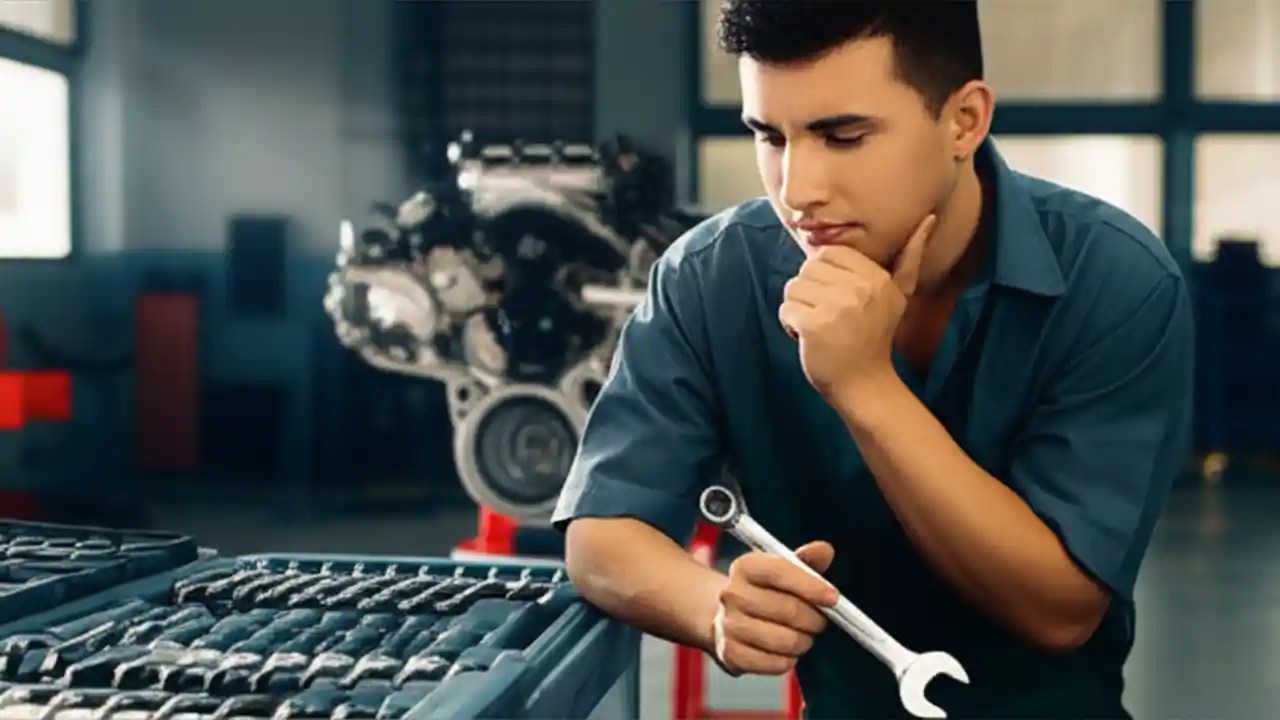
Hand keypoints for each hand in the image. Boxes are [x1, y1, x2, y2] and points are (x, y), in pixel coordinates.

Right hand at [711, 541, 837, 675]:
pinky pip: (777, 664)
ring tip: (802, 635)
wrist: (725, 618)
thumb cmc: (763, 592)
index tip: (833, 598)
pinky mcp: (731, 654)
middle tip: (819, 621)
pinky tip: (785, 651)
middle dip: (814, 619)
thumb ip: (807, 560)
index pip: (781, 572)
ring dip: (804, 641)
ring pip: (786, 640)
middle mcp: (732, 594)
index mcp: (745, 566)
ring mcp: (728, 625)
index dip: (811, 586)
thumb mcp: (783, 570)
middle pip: (789, 610)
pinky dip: (789, 659)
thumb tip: (824, 550)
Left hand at [778, 214, 935, 401]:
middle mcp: (860, 289)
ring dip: (798, 309)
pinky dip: (790, 325)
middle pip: (807, 269)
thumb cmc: (875, 338)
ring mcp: (837, 307)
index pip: (828, 253)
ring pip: (793, 288)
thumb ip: (910, 258)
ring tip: (818, 327)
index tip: (836, 298)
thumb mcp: (899, 295)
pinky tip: (807, 338)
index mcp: (876, 278)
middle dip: (809, 292)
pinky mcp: (815, 325)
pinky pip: (786, 310)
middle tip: (827, 316)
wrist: (865, 385)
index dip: (824, 276)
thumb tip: (928, 219)